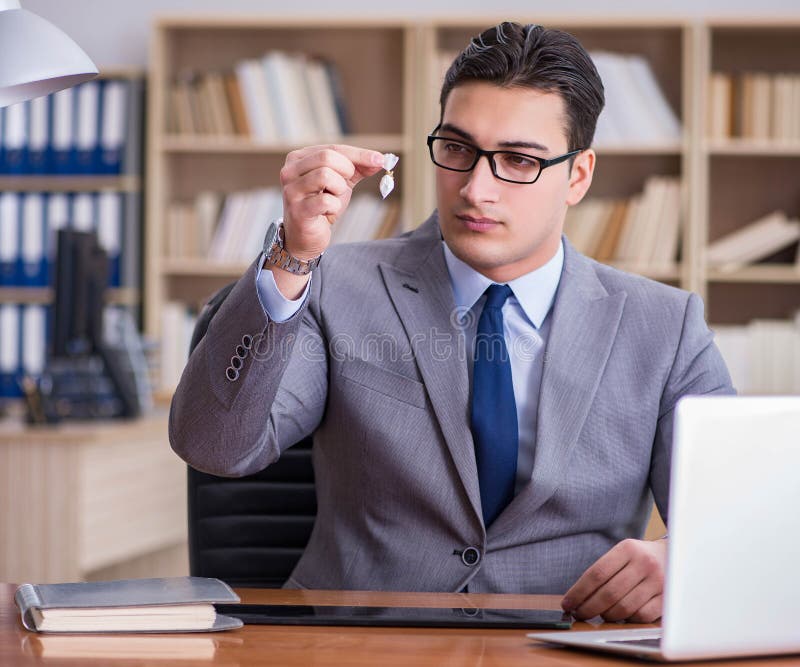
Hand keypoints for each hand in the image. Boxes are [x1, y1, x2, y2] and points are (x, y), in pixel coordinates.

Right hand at [279, 144, 384, 259]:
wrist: (306, 237)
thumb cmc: (321, 205)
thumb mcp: (341, 182)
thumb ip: (358, 168)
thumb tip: (379, 159)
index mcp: (299, 158)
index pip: (333, 148)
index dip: (359, 154)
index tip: (380, 160)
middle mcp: (290, 171)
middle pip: (327, 157)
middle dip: (346, 171)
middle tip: (344, 186)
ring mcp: (292, 191)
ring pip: (324, 175)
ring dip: (339, 189)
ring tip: (333, 198)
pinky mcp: (298, 210)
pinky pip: (326, 201)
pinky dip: (335, 206)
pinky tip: (328, 212)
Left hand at [561, 538, 666, 622]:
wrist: (680, 556)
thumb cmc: (642, 558)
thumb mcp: (624, 553)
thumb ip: (605, 570)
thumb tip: (579, 596)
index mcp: (628, 549)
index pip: (596, 574)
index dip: (579, 592)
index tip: (567, 603)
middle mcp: (644, 564)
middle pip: (608, 593)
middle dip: (588, 608)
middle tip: (579, 614)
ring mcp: (658, 582)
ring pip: (624, 607)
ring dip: (607, 615)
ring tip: (601, 614)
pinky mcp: (668, 599)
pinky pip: (641, 616)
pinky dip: (627, 620)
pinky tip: (622, 617)